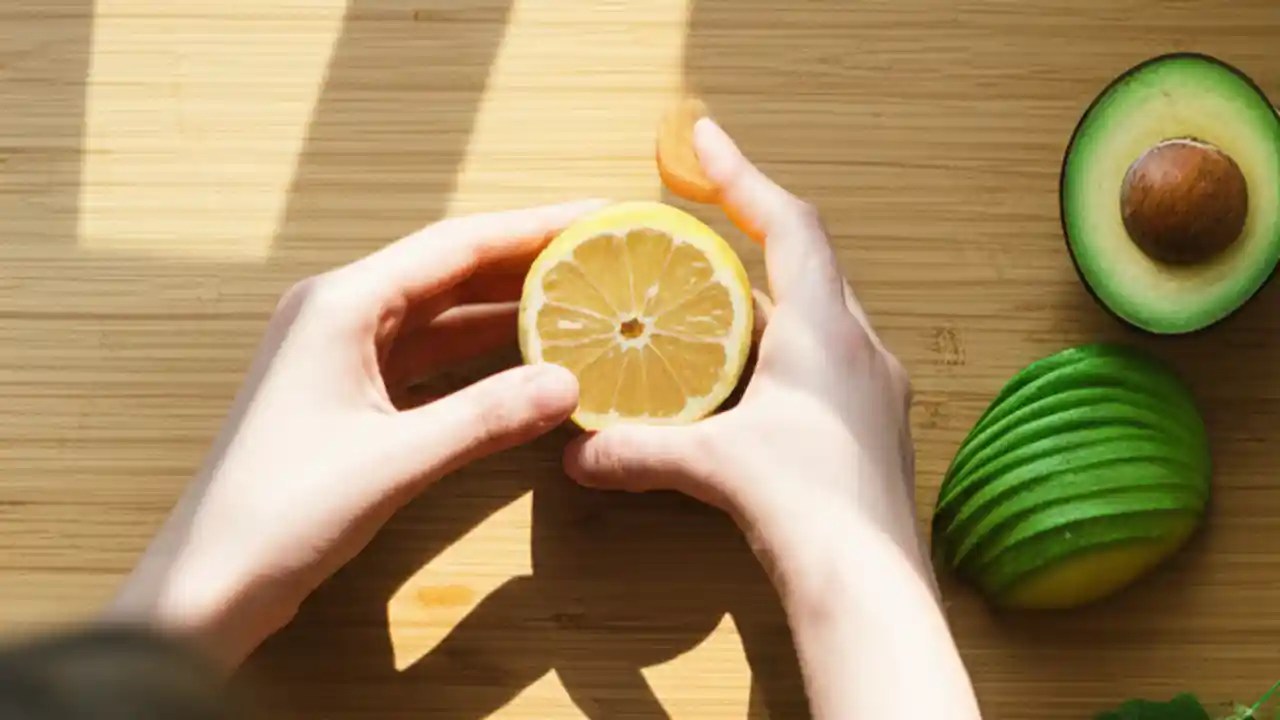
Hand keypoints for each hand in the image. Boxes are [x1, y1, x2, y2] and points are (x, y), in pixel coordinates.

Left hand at [107, 200, 604, 666]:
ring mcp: (339, 355)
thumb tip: (570, 384)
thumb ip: (486, 417)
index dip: (532, 226)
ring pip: (440, 317)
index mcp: (342, 305)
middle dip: (525, 263)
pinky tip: (524, 360)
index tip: (595, 214)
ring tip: (578, 302)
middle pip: (449, 272)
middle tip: (600, 258)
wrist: (208, 584)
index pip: (454, 245)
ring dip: (504, 311)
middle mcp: (339, 314)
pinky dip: (476, 357)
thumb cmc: (282, 514)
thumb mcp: (396, 460)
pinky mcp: (346, 395)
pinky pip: (426, 359)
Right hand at [565, 120, 918, 574]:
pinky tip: (749, 383)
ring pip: (818, 317)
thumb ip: (638, 451)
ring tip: (710, 309)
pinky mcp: (874, 424)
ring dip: (766, 303)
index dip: (742, 176)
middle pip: (807, 265)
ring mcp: (875, 387)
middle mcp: (860, 347)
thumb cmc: (807, 509)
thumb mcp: (711, 466)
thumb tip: (577, 455)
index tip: (704, 137)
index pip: (788, 224)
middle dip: (751, 239)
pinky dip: (784, 352)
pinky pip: (827, 361)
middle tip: (697, 231)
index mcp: (824, 331)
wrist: (870, 585)